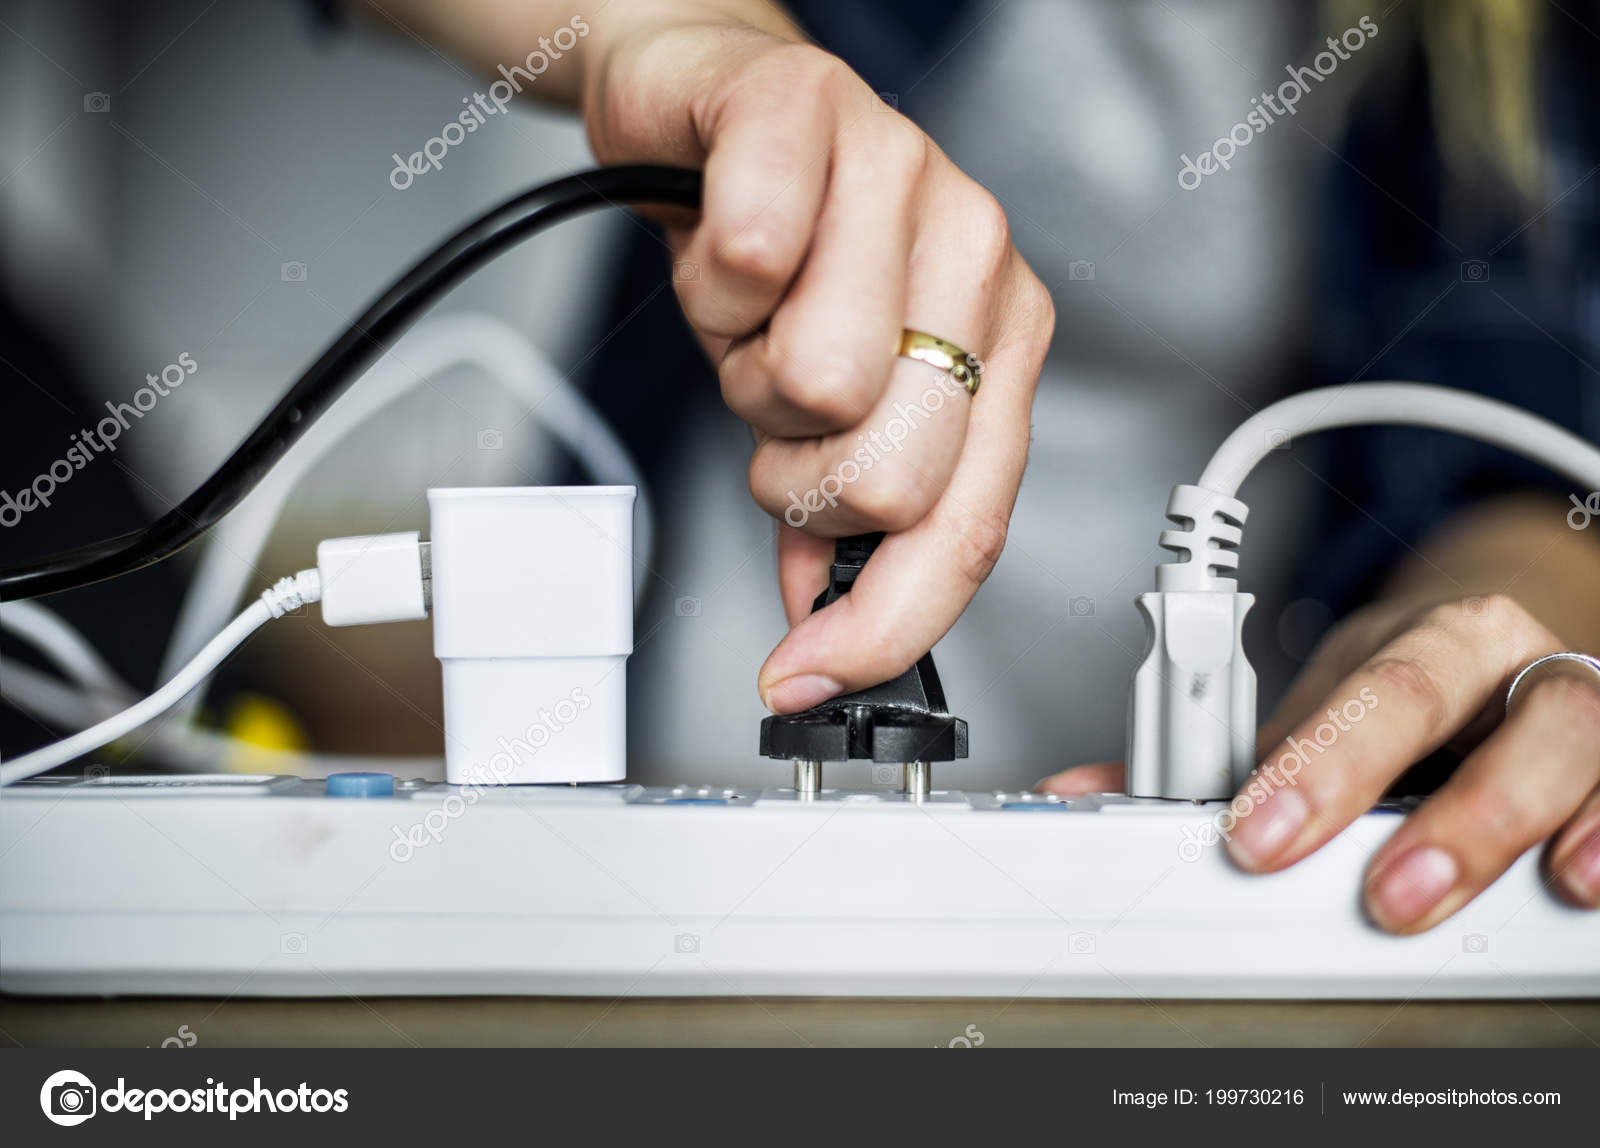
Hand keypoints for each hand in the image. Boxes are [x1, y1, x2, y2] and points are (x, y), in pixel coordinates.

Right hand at [583, 12, 1054, 711]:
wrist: (711, 102)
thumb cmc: (779, 247)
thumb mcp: (825, 397)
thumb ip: (844, 506)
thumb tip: (821, 620)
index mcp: (1000, 342)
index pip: (966, 527)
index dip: (881, 622)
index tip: (808, 672)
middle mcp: (977, 258)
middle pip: (885, 477)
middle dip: (792, 474)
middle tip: (773, 409)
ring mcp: (908, 173)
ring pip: (815, 382)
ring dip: (742, 373)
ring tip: (749, 316)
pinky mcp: (813, 106)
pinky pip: (754, 255)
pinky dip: (708, 279)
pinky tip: (719, 241)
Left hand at [1040, 591, 1599, 932]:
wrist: (1504, 640)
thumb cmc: (1411, 684)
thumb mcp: (1325, 706)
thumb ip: (1222, 759)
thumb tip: (1087, 793)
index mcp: (1422, 637)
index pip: (1367, 689)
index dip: (1313, 765)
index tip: (1252, 834)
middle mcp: (1503, 654)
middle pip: (1463, 705)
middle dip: (1420, 804)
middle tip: (1379, 895)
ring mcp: (1575, 696)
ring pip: (1570, 735)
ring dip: (1514, 822)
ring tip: (1482, 893)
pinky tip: (1581, 881)